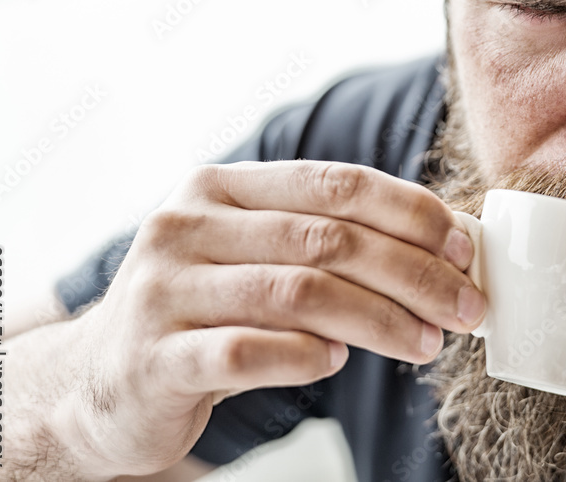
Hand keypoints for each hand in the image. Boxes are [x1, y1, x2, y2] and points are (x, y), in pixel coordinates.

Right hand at [66, 160, 482, 476]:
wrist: (100, 381)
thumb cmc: (205, 313)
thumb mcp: (256, 260)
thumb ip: (326, 245)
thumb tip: (441, 247)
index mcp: (222, 188)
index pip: (336, 183)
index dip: (411, 212)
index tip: (465, 246)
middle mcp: (188, 225)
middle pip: (328, 239)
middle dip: (414, 273)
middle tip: (465, 307)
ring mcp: (164, 289)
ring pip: (300, 293)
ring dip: (381, 321)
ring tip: (426, 342)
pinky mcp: (155, 355)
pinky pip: (251, 351)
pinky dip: (308, 356)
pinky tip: (337, 362)